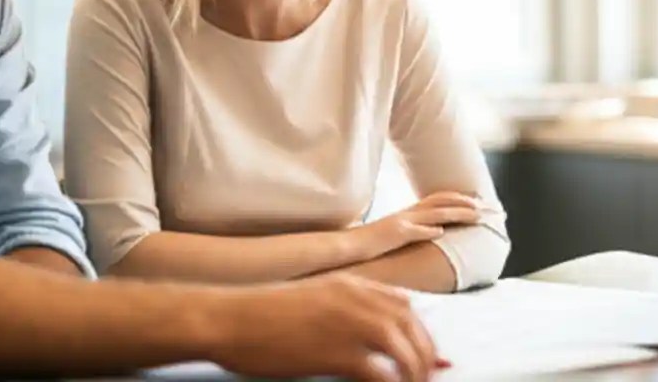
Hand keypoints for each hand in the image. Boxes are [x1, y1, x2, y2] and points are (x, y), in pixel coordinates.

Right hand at [207, 274, 443, 381]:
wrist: (229, 318)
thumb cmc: (259, 314)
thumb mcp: (308, 298)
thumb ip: (340, 307)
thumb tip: (362, 331)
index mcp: (349, 284)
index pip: (403, 304)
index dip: (420, 330)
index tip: (427, 352)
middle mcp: (355, 299)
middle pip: (410, 325)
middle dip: (425, 352)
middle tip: (428, 376)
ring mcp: (347, 324)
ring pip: (403, 347)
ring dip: (415, 371)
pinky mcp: (336, 353)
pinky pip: (381, 373)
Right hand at [350, 191, 482, 260]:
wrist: (347, 246)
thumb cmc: (371, 243)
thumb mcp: (397, 233)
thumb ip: (415, 229)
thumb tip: (438, 230)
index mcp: (408, 212)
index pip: (437, 199)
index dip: (458, 198)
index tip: (476, 201)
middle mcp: (407, 213)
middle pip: (441, 202)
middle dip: (464, 203)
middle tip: (485, 206)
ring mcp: (401, 223)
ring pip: (434, 214)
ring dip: (456, 214)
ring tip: (475, 216)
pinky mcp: (393, 235)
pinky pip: (413, 231)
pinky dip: (427, 231)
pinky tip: (441, 233)